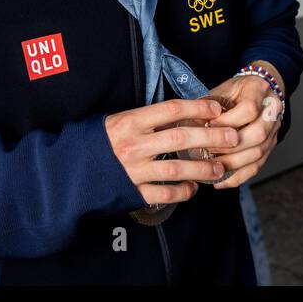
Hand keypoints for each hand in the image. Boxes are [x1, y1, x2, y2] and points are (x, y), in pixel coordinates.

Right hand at [104, 99, 238, 206]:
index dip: (197, 108)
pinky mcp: (132, 191)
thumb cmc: (97, 142)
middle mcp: (133, 145)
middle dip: (211, 138)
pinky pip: (163, 193)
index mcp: (129, 122)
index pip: (170, 110)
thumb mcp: (118, 121)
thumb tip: (182, 114)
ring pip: (177, 169)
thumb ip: (146, 119)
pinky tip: (194, 188)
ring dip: (203, 169)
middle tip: (233, 137)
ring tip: (221, 168)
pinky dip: (182, 192)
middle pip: (180, 138)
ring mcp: (133, 170)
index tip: (216, 110)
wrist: (69, 171)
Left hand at [204, 72, 283, 189]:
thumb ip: (208, 107)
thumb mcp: (220, 90)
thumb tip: (188, 127)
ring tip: (210, 166)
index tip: (209, 126)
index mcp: (259, 90)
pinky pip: (256, 167)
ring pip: (258, 153)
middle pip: (257, 134)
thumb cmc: (234, 91)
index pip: (249, 110)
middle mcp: (272, 110)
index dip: (228, 121)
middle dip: (229, 146)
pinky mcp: (269, 147)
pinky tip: (220, 180)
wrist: (254, 91)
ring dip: (232, 163)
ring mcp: (274, 130)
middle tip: (207, 149)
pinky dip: (237, 176)